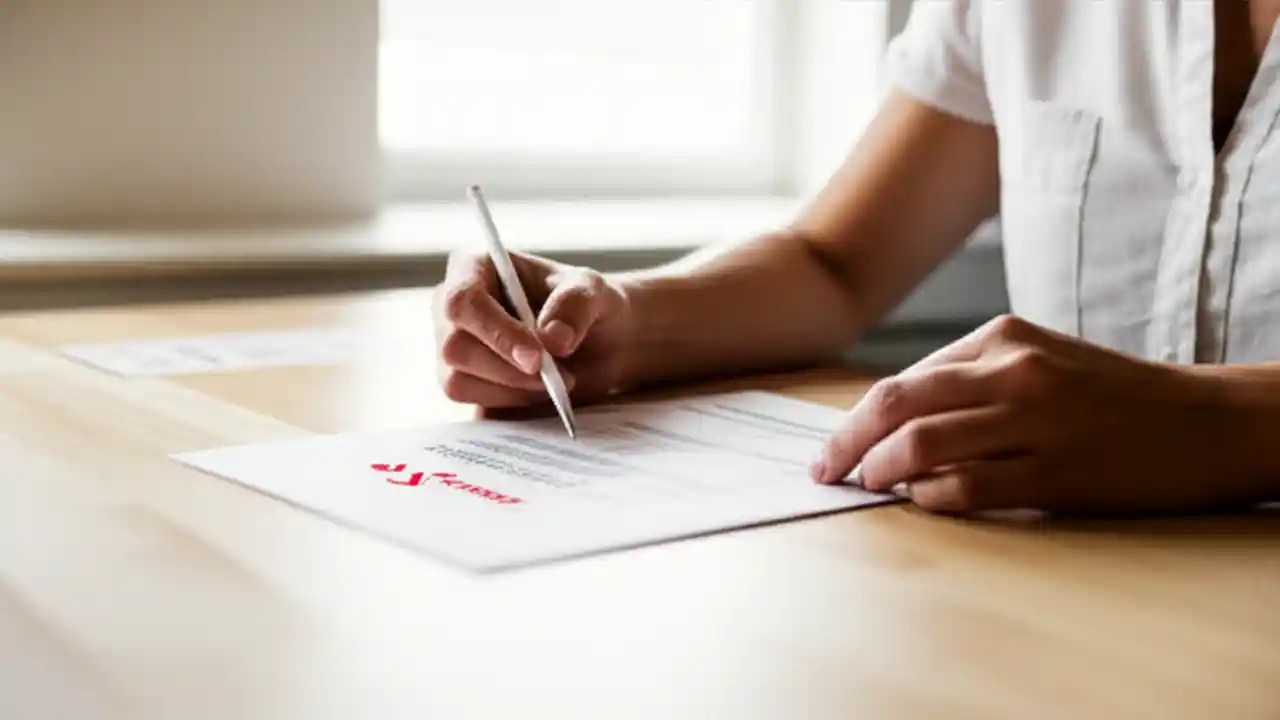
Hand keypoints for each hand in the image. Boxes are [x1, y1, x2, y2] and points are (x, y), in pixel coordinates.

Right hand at [433, 250, 633, 407]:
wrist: (599, 343)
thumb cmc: (586, 305)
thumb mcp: (593, 291)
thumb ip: (575, 305)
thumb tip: (552, 338)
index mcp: (474, 268)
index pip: (462, 301)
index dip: (495, 332)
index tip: (536, 358)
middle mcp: (453, 308)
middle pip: (455, 348)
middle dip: (509, 370)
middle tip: (557, 376)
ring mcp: (453, 349)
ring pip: (458, 382)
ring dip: (512, 390)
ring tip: (553, 381)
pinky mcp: (465, 385)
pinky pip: (472, 407)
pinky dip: (512, 406)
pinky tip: (540, 394)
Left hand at [811, 315, 1251, 512]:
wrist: (1206, 421)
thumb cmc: (1111, 393)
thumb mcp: (1039, 357)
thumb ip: (969, 378)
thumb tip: (895, 418)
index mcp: (1000, 338)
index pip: (903, 381)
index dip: (856, 418)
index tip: (834, 446)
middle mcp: (1011, 372)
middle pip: (896, 405)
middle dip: (845, 442)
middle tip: (823, 471)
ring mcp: (1033, 422)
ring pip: (922, 445)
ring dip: (880, 470)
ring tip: (867, 485)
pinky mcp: (1055, 473)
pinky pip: (969, 488)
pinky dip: (931, 498)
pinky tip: (920, 502)